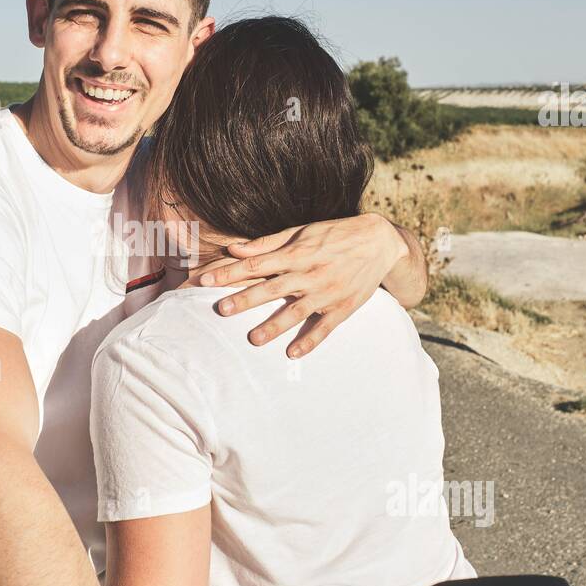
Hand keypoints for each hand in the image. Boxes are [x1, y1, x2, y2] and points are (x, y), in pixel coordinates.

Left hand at [195, 212, 407, 357]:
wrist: (380, 242)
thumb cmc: (334, 234)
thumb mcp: (301, 231)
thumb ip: (266, 243)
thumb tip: (234, 248)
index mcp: (297, 253)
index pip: (256, 263)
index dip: (229, 272)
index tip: (205, 281)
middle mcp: (310, 273)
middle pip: (272, 288)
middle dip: (246, 298)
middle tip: (222, 309)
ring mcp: (327, 292)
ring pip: (296, 312)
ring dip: (274, 326)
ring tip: (253, 339)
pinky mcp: (343, 308)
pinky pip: (324, 328)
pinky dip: (310, 341)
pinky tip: (292, 354)